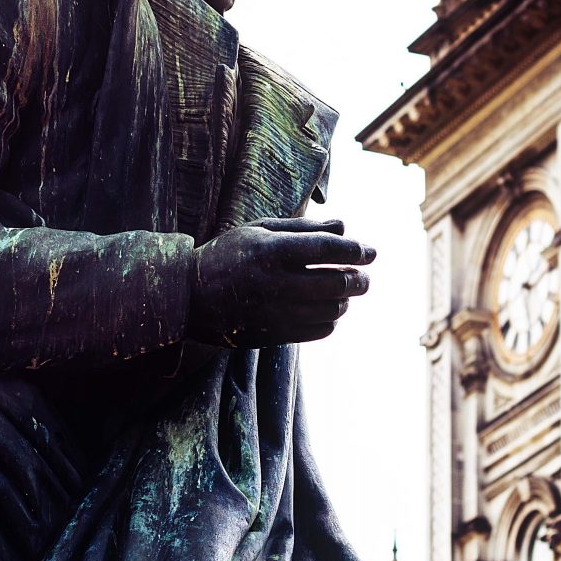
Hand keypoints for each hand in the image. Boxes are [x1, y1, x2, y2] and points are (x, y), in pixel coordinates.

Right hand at [189, 218, 374, 348]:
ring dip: (345, 300)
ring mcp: (277, 312)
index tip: (370, 252)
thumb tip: (345, 226)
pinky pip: (320, 330)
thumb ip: (304, 228)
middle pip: (337, 283)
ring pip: (332, 309)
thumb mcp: (260, 230)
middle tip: (363, 276)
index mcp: (273, 250)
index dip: (356, 251)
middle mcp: (277, 282)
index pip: (330, 250)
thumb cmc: (227, 255)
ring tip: (342, 291)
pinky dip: (331, 320)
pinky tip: (326, 309)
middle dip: (359, 279)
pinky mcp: (275, 334)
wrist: (190, 297)